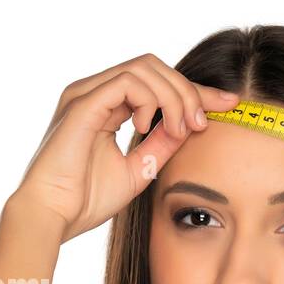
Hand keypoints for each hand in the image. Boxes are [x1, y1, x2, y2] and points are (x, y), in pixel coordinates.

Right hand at [10, 53, 239, 242]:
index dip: (196, 91)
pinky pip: (128, 82)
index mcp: (107, 105)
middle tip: (202, 125)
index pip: (157, 83)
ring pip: (145, 68)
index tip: (228, 106)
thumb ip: (161, 146)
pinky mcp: (82, 103)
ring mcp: (87, 93)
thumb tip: (190, 128)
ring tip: (180, 130)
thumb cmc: (86, 199)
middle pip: (155, 67)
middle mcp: (95, 92)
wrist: (54, 216)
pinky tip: (151, 128)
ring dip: (174, 97)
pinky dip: (151, 102)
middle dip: (189, 91)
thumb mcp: (139, 169)